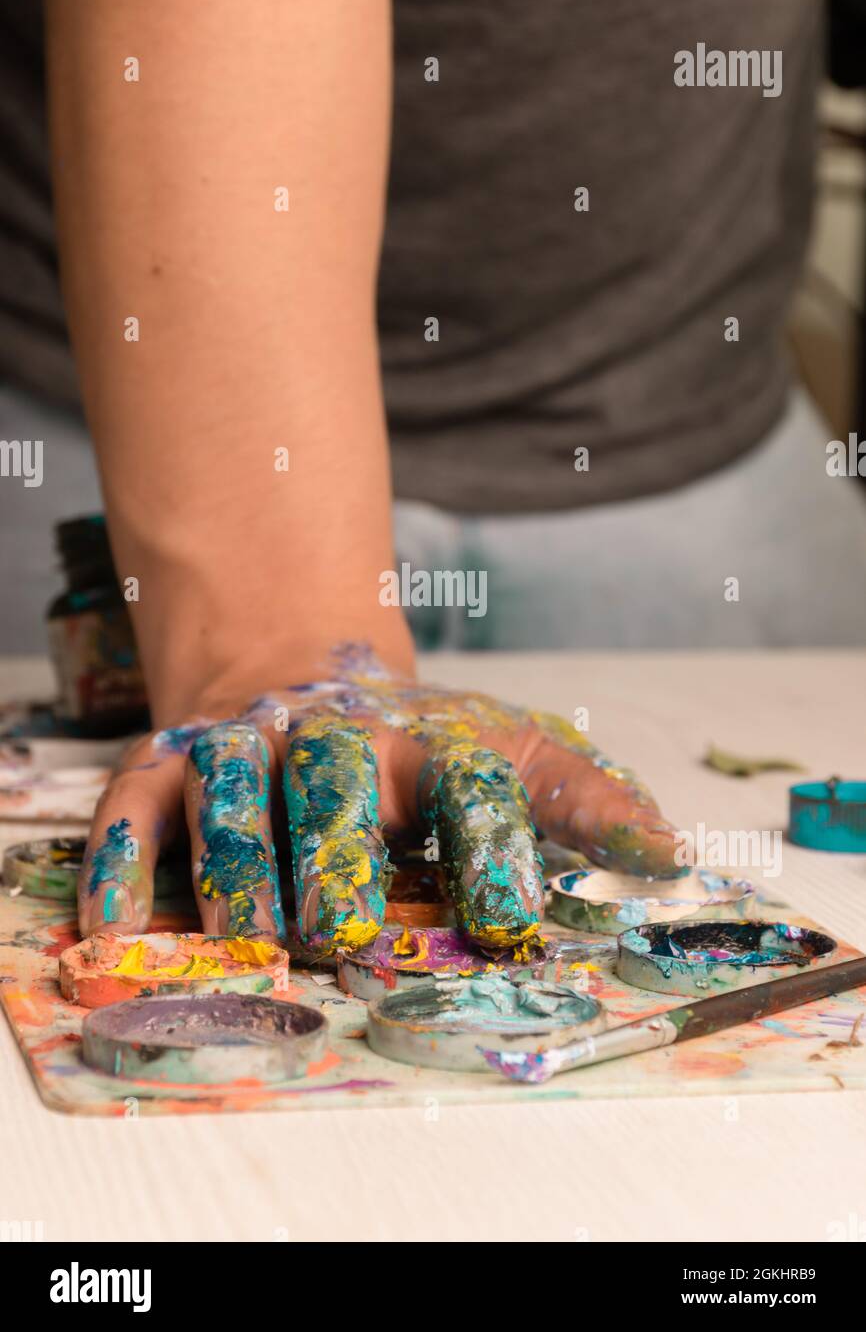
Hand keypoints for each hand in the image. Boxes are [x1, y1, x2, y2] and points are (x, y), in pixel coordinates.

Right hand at [78, 645, 681, 950]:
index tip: (511, 924)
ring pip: (231, 794)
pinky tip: (114, 925)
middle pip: (336, 788)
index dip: (493, 850)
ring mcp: (245, 745)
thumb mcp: (514, 753)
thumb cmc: (421, 747)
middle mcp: (333, 738)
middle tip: (353, 932)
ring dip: (237, 865)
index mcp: (430, 742)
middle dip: (342, 859)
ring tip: (253, 941)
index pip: (471, 784)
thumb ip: (585, 802)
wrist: (304, 669)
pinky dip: (119, 863)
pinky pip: (134, 808)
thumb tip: (671, 858)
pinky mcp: (166, 762)